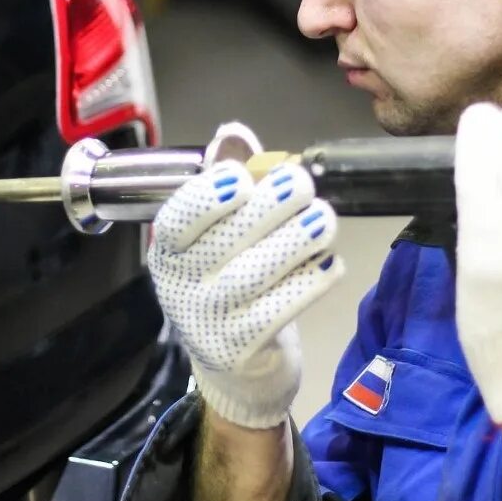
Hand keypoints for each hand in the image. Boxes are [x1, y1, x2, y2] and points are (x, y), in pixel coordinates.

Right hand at [148, 160, 344, 428]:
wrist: (236, 368)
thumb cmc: (230, 282)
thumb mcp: (221, 232)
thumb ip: (226, 179)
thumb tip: (232, 132)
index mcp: (171, 248)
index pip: (177, 220)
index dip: (207, 197)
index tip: (241, 178)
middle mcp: (181, 285)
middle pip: (226, 241)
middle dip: (270, 206)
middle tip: (302, 185)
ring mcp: (209, 321)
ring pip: (257, 273)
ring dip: (297, 240)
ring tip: (323, 221)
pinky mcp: (240, 350)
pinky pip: (280, 310)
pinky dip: (310, 282)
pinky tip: (330, 264)